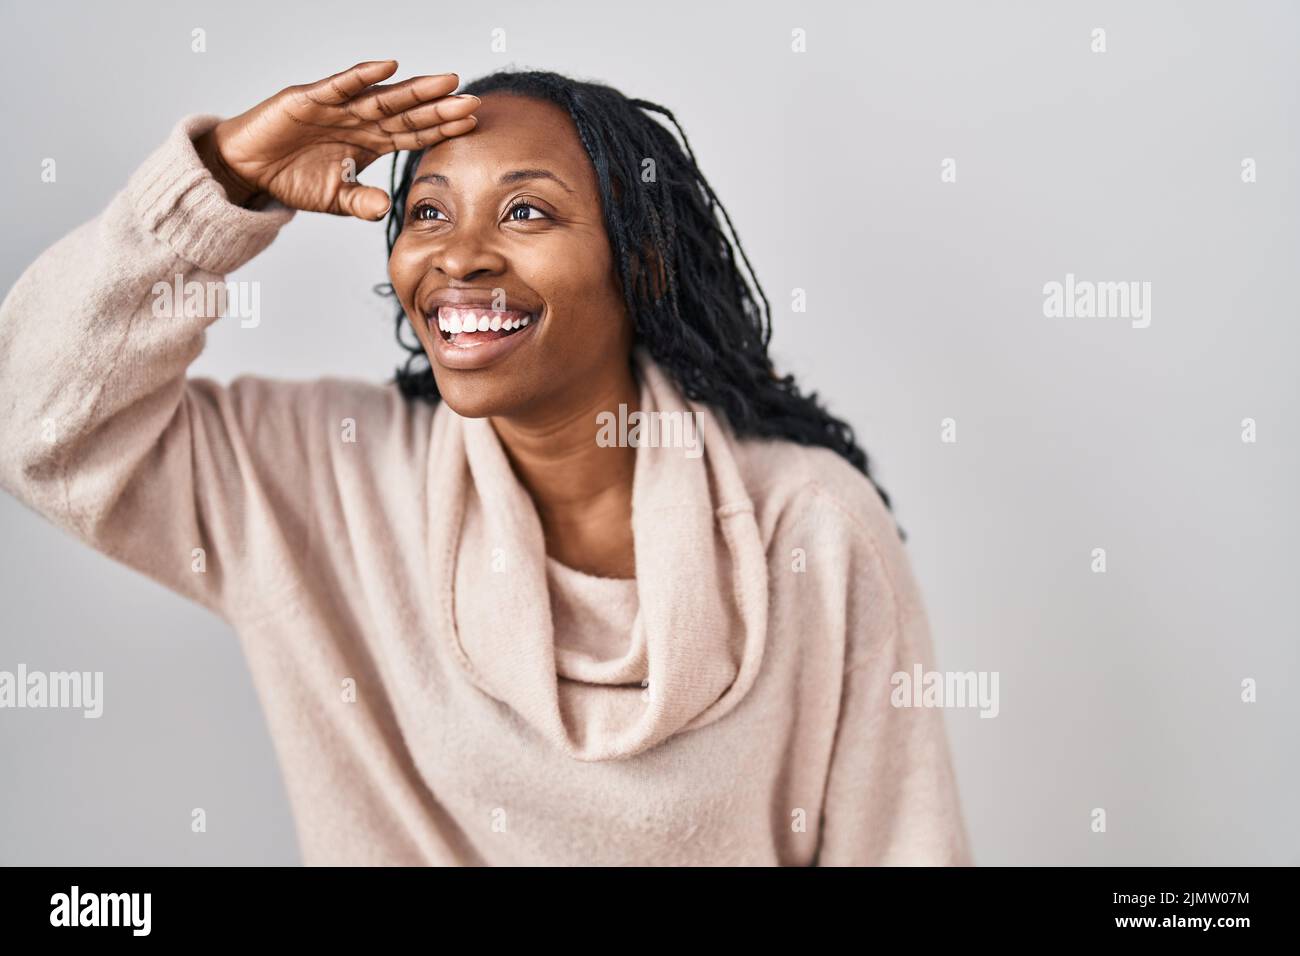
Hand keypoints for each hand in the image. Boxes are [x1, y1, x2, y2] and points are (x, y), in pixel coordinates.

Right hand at [193, 59, 477, 219]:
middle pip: (407, 111)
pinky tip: (387, 66)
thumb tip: (386, 208)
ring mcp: (337, 107)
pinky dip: (363, 75)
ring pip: (382, 96)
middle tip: (472, 100)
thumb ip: (362, 203)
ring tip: (445, 82)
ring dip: (414, 89)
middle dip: (439, 106)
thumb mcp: (335, 199)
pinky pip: (340, 84)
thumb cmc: (292, 179)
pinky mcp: (309, 98)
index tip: (472, 124)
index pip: (414, 133)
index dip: (441, 127)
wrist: (247, 168)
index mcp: (370, 142)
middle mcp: (359, 119)